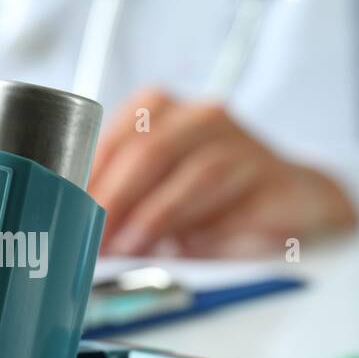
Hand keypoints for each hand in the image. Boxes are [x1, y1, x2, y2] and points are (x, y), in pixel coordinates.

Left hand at [89, 90, 357, 257]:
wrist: (289, 199)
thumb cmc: (209, 195)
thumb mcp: (153, 191)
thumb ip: (116, 201)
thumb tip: (71, 231)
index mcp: (160, 110)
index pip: (114, 140)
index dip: (90, 183)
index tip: (69, 218)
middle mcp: (200, 117)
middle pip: (150, 152)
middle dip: (116, 201)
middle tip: (95, 238)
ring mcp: (241, 143)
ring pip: (194, 173)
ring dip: (155, 217)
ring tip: (130, 247)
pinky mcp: (270, 177)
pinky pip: (235, 202)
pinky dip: (203, 228)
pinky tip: (183, 247)